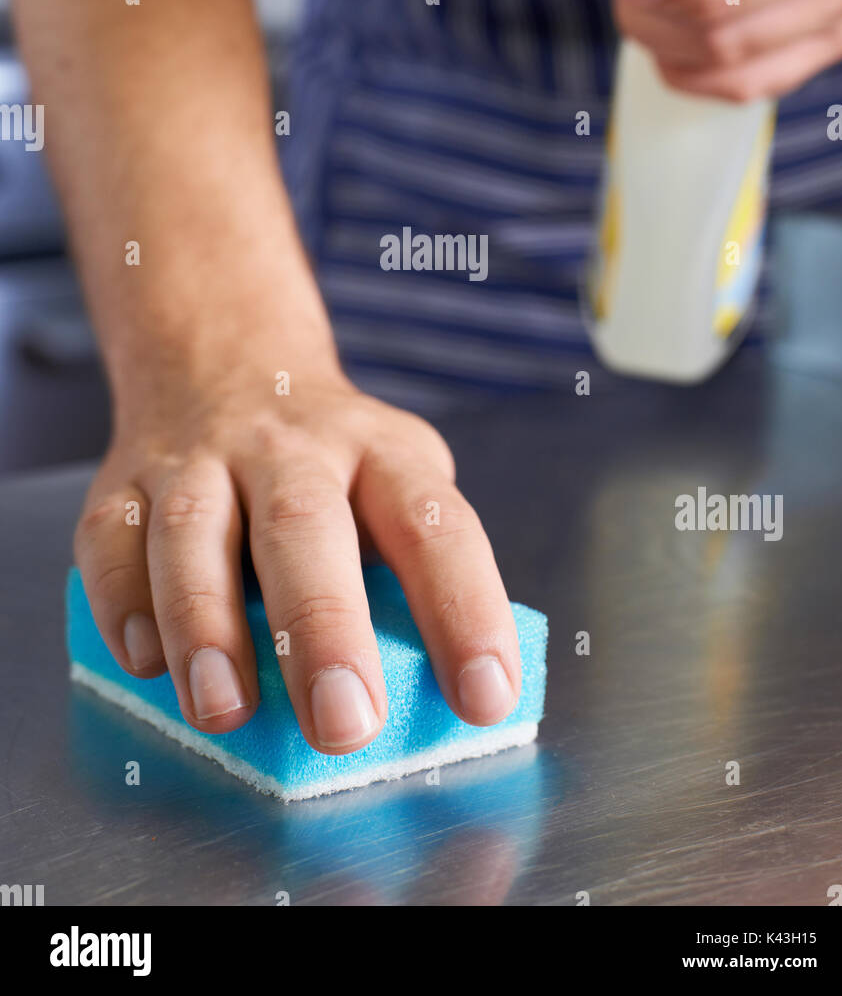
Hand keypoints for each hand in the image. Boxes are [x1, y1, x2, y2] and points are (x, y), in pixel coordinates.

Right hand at [74, 358, 519, 752]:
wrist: (227, 364)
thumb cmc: (332, 465)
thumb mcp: (394, 488)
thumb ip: (404, 579)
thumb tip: (426, 699)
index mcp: (381, 452)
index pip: (434, 525)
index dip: (464, 609)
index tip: (484, 696)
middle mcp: (291, 447)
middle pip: (304, 524)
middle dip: (323, 627)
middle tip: (344, 722)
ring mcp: (201, 460)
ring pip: (194, 530)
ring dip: (205, 623)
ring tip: (226, 709)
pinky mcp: (124, 482)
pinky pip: (111, 540)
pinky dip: (123, 604)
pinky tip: (144, 661)